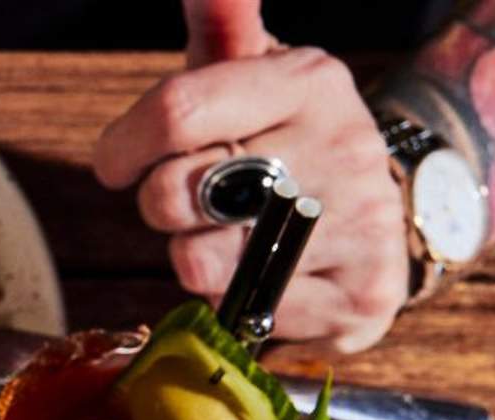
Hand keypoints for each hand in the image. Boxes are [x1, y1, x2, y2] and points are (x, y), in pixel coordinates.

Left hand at [93, 0, 408, 353]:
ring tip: (231, 239)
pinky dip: (234, 306)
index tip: (117, 162)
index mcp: (308, 81)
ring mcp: (360, 226)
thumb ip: (221, 22)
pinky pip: (241, 314)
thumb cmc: (283, 140)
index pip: (177, 110)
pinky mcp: (361, 298)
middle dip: (161, 206)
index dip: (122, 146)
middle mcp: (343, 148)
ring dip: (194, 258)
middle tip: (196, 201)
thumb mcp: (252, 74)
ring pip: (198, 263)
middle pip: (174, 192)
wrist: (378, 216)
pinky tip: (265, 278)